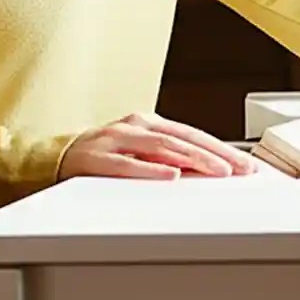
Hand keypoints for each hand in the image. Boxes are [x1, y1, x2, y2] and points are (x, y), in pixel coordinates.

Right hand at [57, 112, 255, 179]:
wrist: (54, 157)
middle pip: (183, 138)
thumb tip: (208, 173)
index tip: (245, 165)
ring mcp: (116, 138)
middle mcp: (135, 125)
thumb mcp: (141, 155)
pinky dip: (151, 169)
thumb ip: (170, 160)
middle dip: (215, 154)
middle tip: (239, 170)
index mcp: (149, 123)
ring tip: (217, 171)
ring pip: (162, 146)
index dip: (221, 149)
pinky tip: (171, 176)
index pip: (193, 135)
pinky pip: (127, 164)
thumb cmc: (104, 156)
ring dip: (194, 158)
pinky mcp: (97, 157)